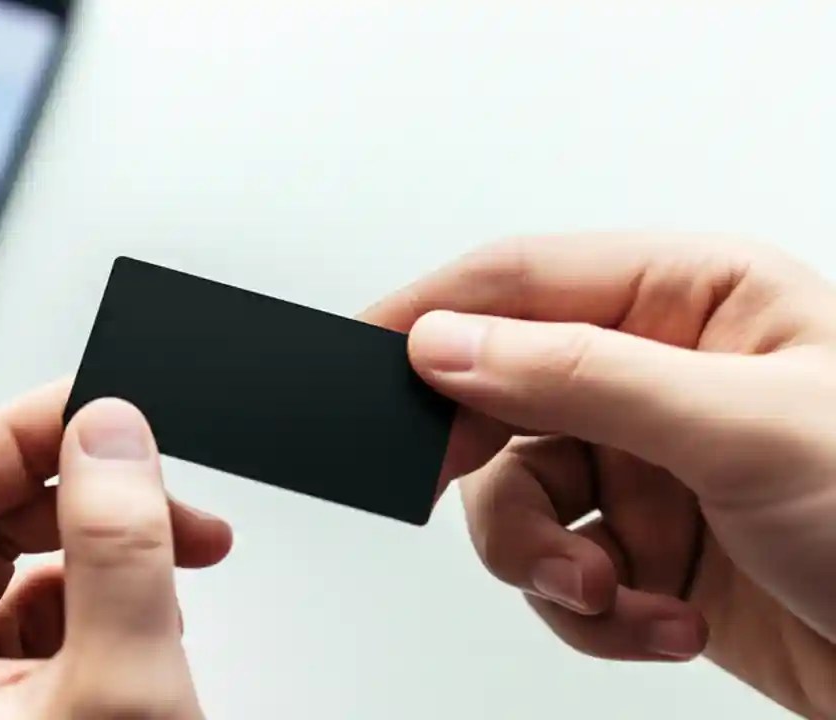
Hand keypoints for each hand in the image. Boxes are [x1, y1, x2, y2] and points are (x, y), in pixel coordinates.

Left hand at [0, 382, 232, 719]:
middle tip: (160, 479)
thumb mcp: (121, 692)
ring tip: (180, 552)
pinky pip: (37, 623)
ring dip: (99, 545)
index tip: (102, 405)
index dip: (19, 433)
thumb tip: (108, 429)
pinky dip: (100, 598)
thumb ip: (116, 546)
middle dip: (78, 490)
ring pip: (13, 570)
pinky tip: (152, 606)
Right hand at [364, 235, 835, 717]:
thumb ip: (580, 374)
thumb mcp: (741, 427)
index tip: (362, 353)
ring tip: (610, 592)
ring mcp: (648, 467)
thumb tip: (449, 343)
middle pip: (500, 401)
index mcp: (692, 301)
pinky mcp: (646, 551)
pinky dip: (589, 611)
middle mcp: (659, 377)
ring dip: (546, 562)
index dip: (435, 312)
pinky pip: (559, 572)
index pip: (526, 280)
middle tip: (459, 501)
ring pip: (517, 500)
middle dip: (487, 473)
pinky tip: (657, 622)